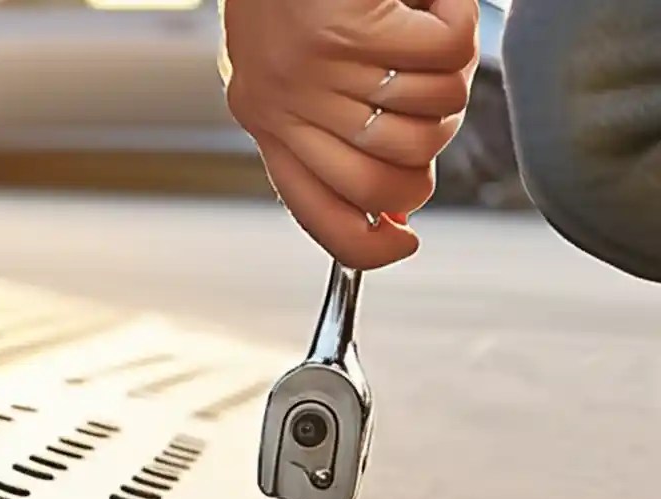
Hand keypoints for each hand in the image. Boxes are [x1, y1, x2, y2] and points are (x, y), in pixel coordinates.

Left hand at [222, 0, 479, 269]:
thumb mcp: (295, 72)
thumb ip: (335, 136)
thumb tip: (401, 208)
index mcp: (266, 122)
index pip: (319, 217)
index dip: (368, 249)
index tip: (407, 242)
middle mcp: (282, 105)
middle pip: (392, 183)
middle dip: (432, 146)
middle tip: (429, 96)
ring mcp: (313, 71)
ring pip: (431, 113)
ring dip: (450, 71)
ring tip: (425, 30)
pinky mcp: (347, 29)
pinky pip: (445, 55)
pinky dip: (457, 21)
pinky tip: (434, 1)